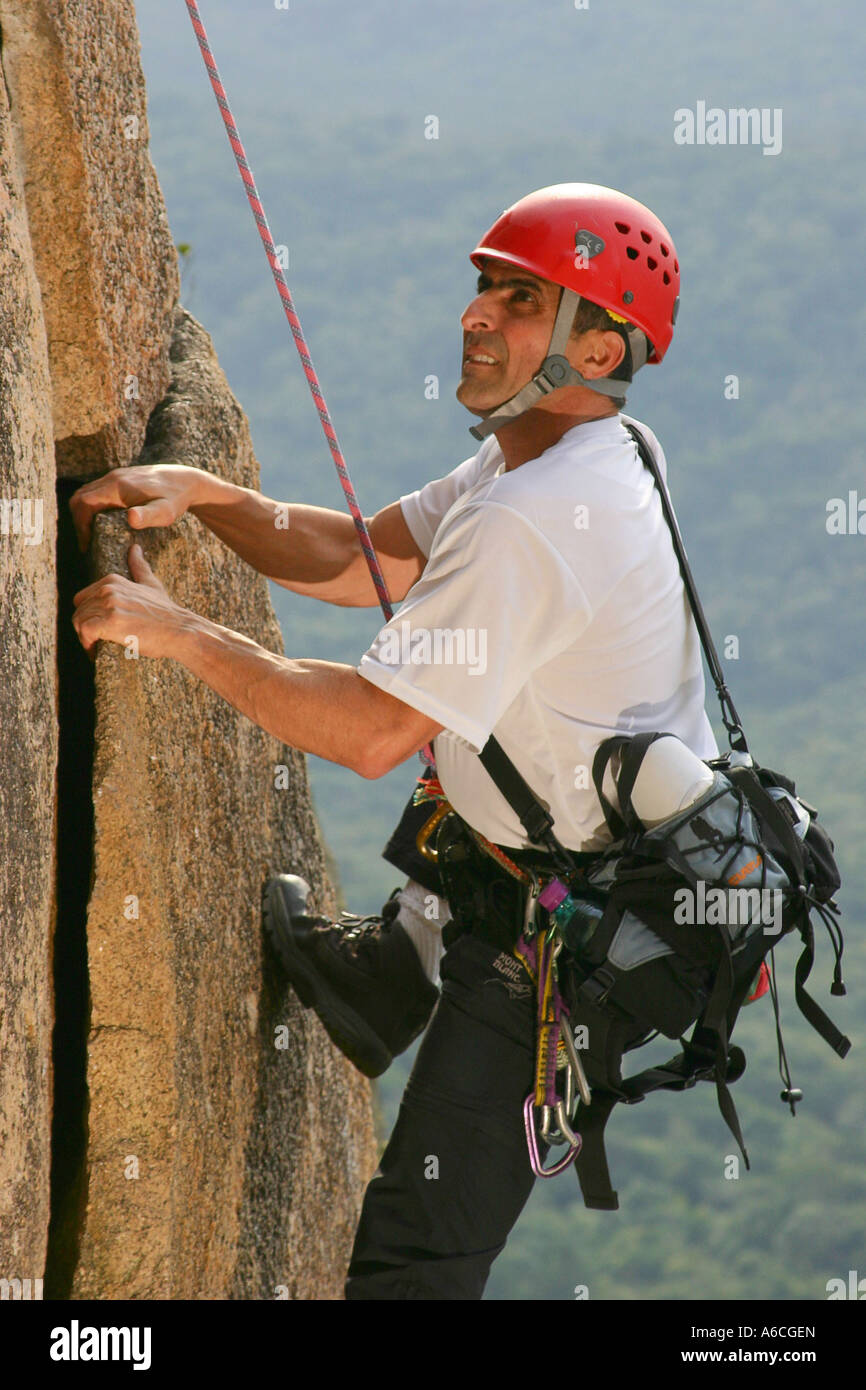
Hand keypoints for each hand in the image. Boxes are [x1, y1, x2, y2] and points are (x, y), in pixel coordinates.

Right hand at [69, 463, 203, 552]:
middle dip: (78, 520)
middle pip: (79, 497)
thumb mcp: (165, 512)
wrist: (187, 480)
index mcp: (117, 486)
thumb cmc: (176, 499)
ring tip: (92, 536)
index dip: (80, 524)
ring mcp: (115, 477)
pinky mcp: (120, 479)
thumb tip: (132, 517)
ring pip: (86, 493)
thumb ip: (148, 516)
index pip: (84, 503)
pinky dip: (93, 507)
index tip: (87, 545)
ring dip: (84, 514)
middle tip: (86, 543)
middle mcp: (112, 478)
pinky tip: (103, 523)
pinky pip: (97, 492)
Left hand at [72, 543, 188, 658]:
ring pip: (79, 621)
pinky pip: (84, 631)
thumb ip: (140, 567)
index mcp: (112, 580)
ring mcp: (109, 605)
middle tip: (95, 642)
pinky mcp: (109, 622)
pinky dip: (86, 643)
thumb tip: (135, 548)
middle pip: (79, 611)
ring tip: (95, 647)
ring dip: (84, 637)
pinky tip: (95, 650)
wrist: (180, 630)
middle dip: (84, 628)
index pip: (83, 599)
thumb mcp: (152, 585)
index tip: (98, 628)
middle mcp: (108, 589)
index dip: (88, 615)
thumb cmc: (167, 613)